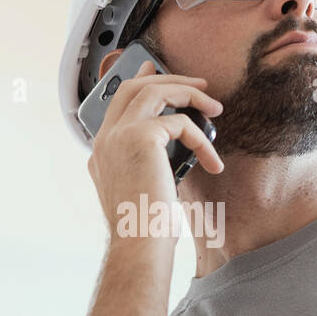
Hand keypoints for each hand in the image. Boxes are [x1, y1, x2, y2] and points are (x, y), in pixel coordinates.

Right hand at [86, 60, 223, 237]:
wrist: (139, 245)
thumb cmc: (146, 229)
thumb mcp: (145, 188)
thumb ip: (148, 163)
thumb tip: (171, 146)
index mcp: (102, 152)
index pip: (117, 104)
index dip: (138, 83)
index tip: (153, 70)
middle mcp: (104, 140)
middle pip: (133, 88)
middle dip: (168, 79)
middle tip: (199, 83)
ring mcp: (118, 136)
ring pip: (154, 91)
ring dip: (188, 93)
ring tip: (215, 107)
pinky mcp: (140, 137)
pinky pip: (179, 122)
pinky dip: (202, 138)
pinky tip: (213, 161)